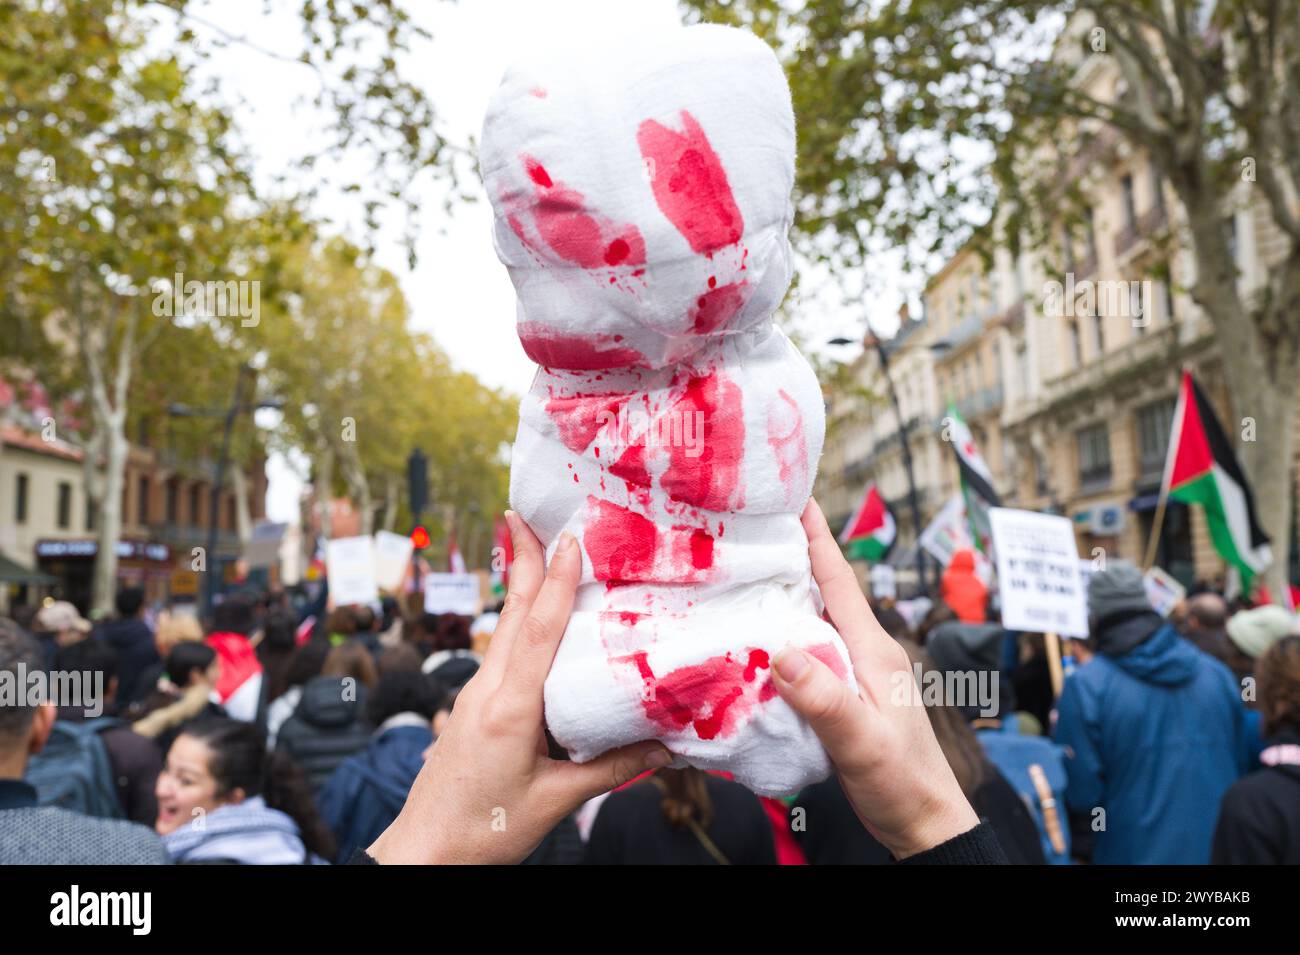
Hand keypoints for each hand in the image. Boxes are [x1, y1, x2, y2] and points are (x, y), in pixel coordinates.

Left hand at [368, 511, 671, 863]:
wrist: (423, 856)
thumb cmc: (481, 832)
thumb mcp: (554, 801)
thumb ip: (610, 769)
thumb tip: (664, 746)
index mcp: (508, 709)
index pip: (537, 631)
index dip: (555, 582)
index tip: (567, 537)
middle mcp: (486, 692)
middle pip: (512, 614)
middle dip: (522, 560)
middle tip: (526, 512)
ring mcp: (474, 698)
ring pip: (504, 631)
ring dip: (520, 587)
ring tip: (534, 549)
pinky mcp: (472, 710)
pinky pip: (501, 654)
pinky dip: (519, 623)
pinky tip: (532, 620)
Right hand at [771, 499, 979, 859]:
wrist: (924, 822)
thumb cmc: (902, 782)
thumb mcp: (863, 742)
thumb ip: (826, 699)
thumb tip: (781, 651)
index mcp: (873, 649)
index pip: (838, 581)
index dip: (816, 536)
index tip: (792, 494)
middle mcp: (864, 651)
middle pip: (821, 592)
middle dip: (789, 554)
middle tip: (746, 525)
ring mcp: (854, 672)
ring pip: (810, 621)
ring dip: (780, 595)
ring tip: (738, 571)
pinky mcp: (843, 693)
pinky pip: (805, 653)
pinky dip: (779, 637)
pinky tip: (752, 639)